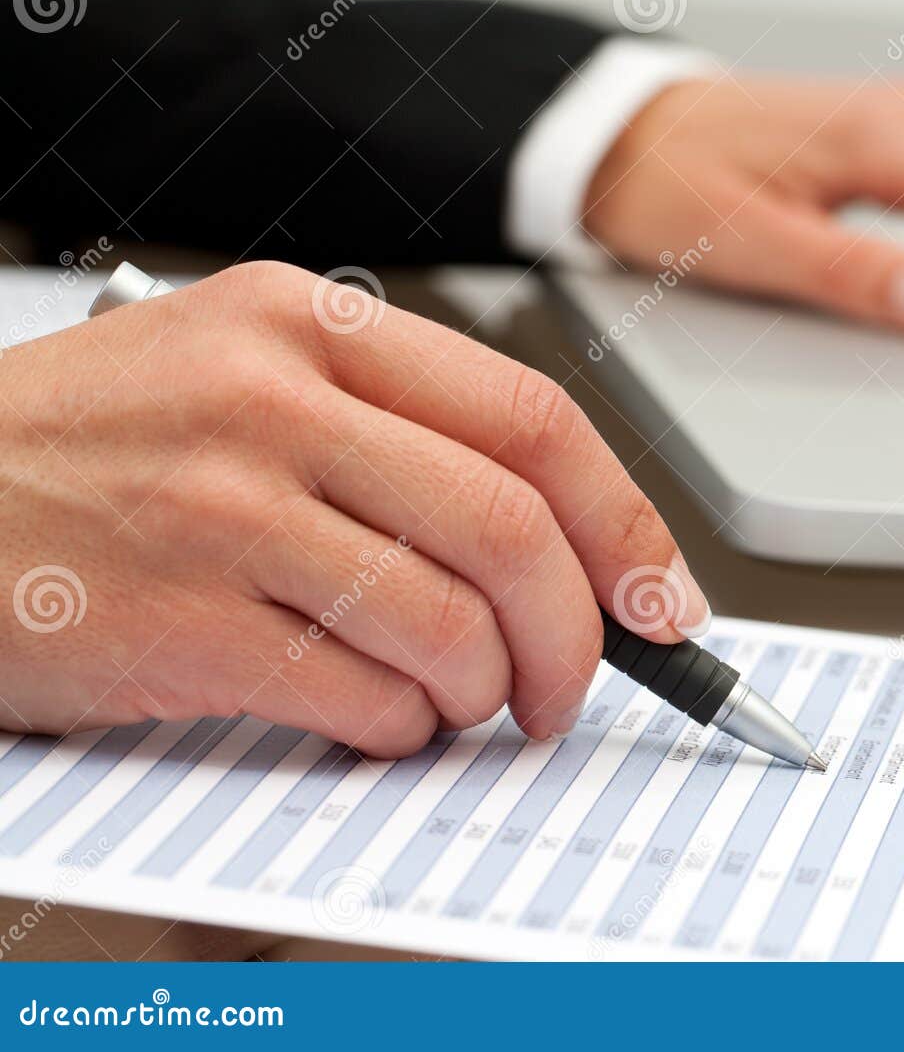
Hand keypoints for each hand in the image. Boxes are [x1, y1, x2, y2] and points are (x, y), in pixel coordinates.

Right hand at [0, 263, 707, 756]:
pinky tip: (378, 718)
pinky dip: (402, 728)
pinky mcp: (180, 619)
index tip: (662, 597)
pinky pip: (361, 695)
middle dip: (578, 632)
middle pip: (512, 526)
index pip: (533, 418)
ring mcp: (222, 508)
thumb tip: (562, 539)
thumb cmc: (93, 444)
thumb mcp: (244, 373)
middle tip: (573, 685)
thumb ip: (399, 434)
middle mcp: (273, 400)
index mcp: (310, 323)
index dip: (625, 522)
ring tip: (460, 700)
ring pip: (448, 622)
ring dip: (486, 690)